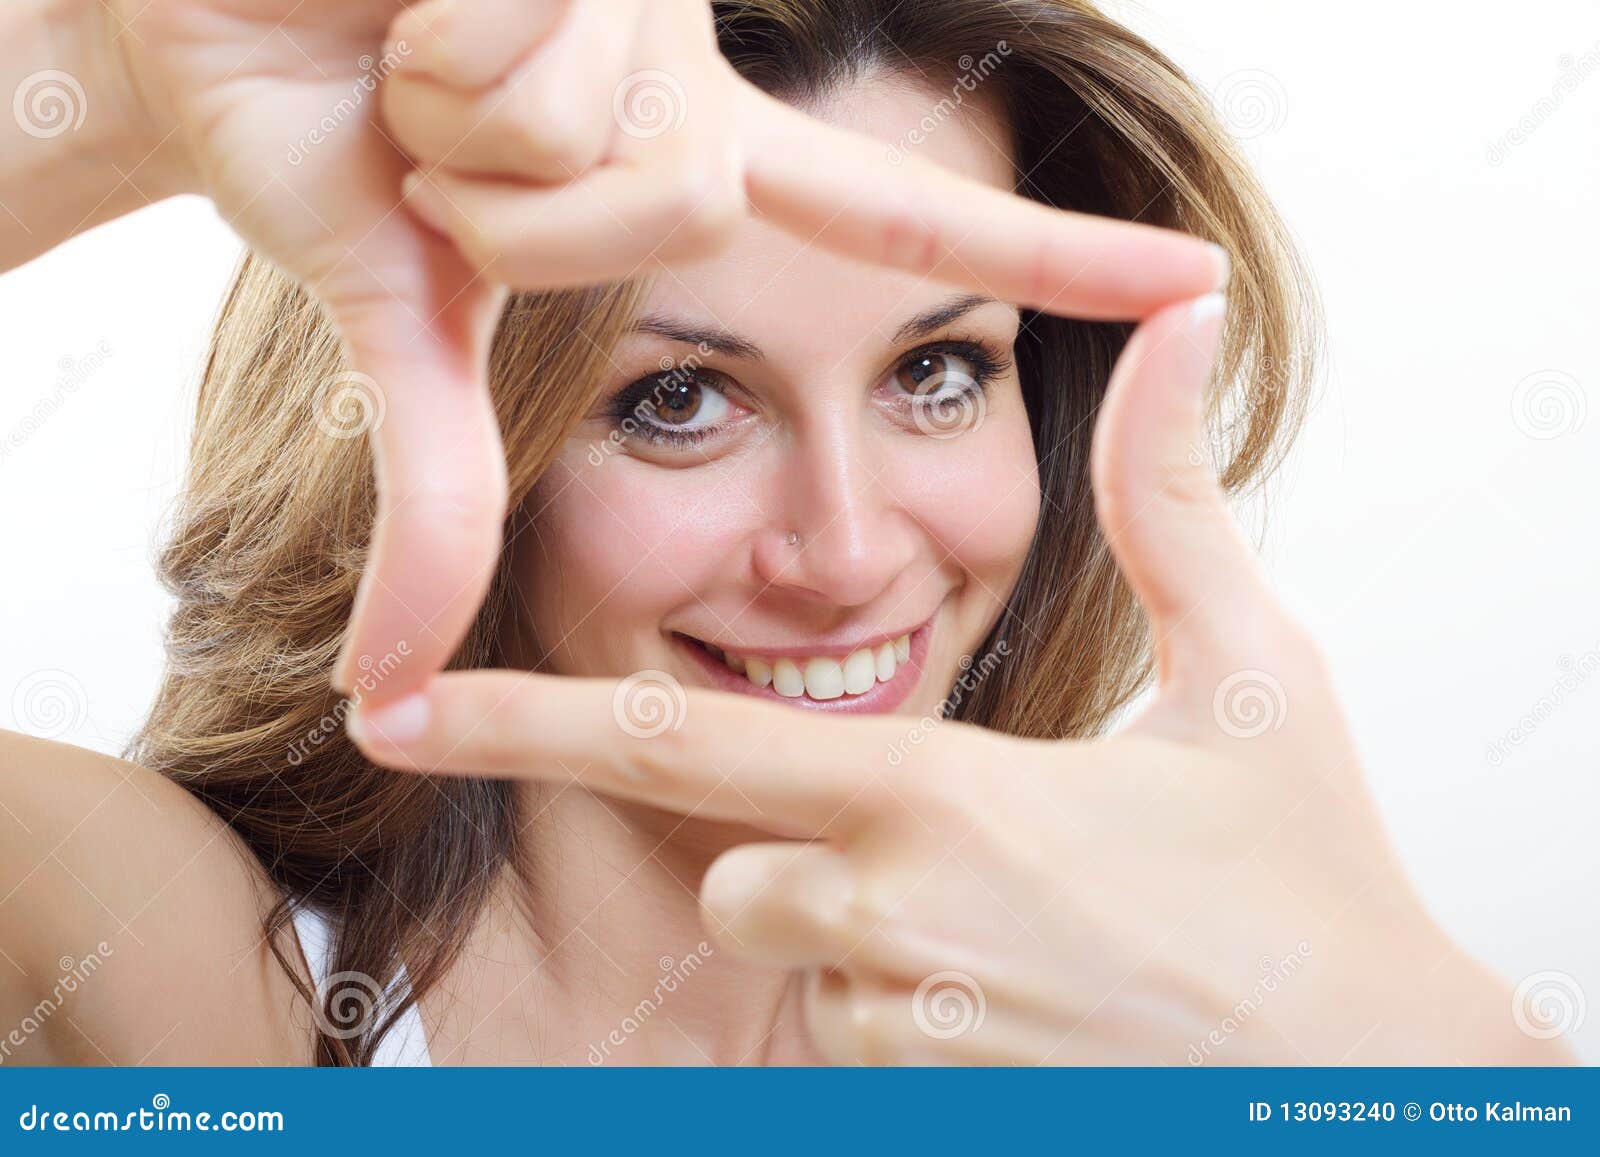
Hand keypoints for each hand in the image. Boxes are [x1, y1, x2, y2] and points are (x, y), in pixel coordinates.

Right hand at [13, 0, 1225, 707]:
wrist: (205, 15)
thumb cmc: (311, 140)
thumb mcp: (402, 320)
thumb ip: (442, 493)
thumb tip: (388, 686)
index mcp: (691, 155)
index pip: (893, 222)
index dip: (1047, 256)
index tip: (1190, 283)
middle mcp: (694, 73)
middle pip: (678, 209)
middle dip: (517, 203)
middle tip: (434, 130)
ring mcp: (653, 4)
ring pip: (611, 137)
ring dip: (463, 123)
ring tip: (415, 56)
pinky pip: (541, 53)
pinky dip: (438, 44)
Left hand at [345, 293, 1569, 1064]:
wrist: (1374, 1081)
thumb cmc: (1313, 879)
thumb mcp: (1253, 673)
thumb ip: (1170, 504)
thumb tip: (1175, 329)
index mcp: (937, 795)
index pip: (678, 754)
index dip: (520, 724)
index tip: (399, 708)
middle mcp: (890, 924)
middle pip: (736, 876)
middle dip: (800, 858)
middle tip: (981, 861)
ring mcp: (901, 1042)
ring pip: (801, 971)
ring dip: (877, 946)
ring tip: (1039, 945)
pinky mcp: (923, 1112)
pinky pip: (852, 1054)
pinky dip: (913, 1023)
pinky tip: (1034, 1012)